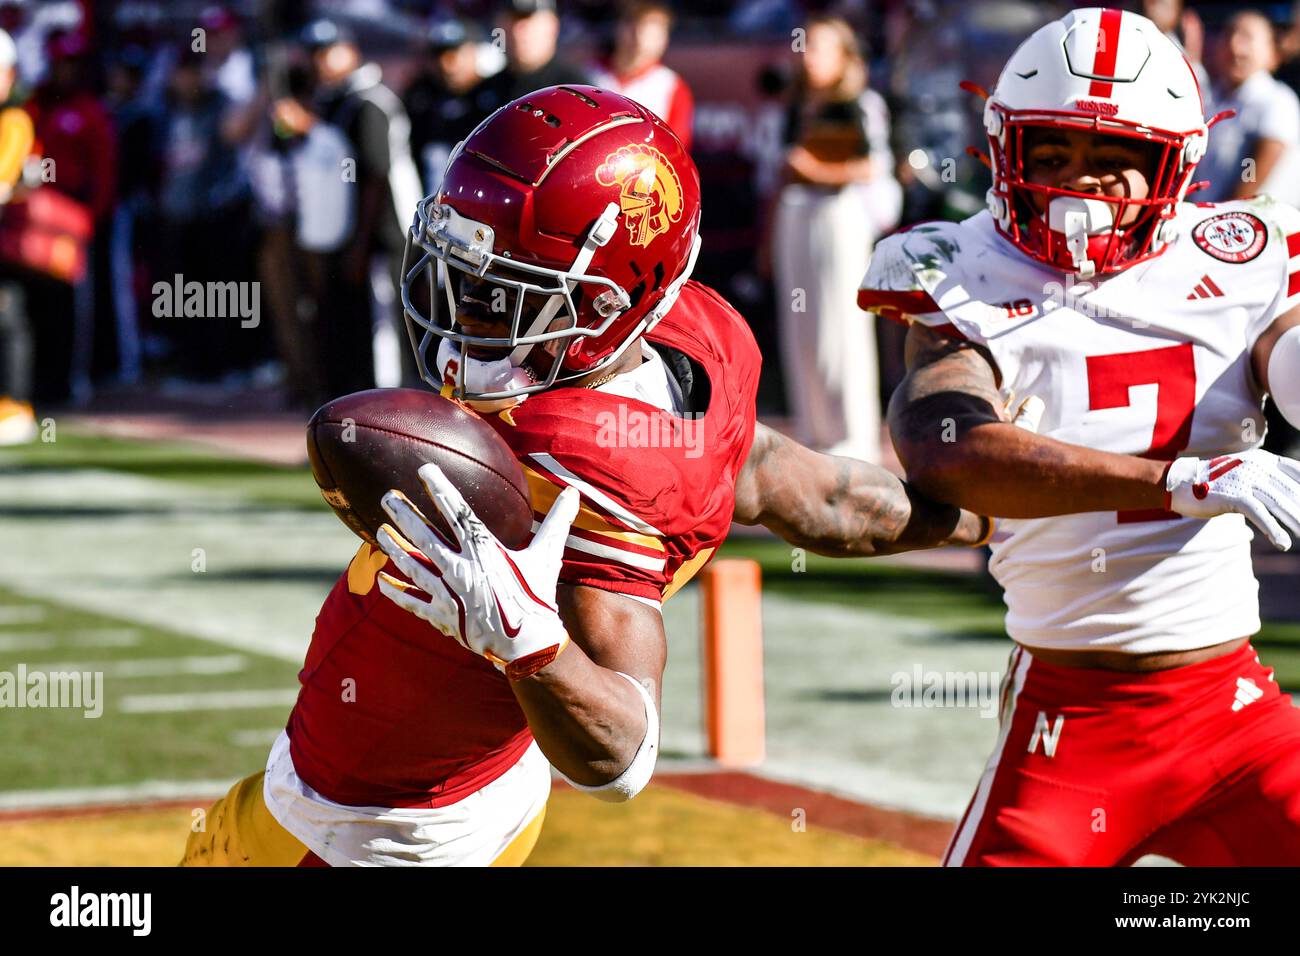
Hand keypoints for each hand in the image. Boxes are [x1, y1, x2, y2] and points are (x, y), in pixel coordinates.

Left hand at [375, 462, 579, 678]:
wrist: (528, 644)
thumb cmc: (538, 595)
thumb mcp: (547, 555)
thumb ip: (556, 521)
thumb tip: (574, 492)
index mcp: (484, 549)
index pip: (457, 511)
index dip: (439, 488)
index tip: (423, 470)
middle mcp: (460, 568)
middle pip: (424, 535)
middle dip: (403, 514)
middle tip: (386, 498)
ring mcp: (447, 593)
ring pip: (413, 565)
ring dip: (393, 548)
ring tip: (379, 532)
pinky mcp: (442, 616)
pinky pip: (413, 602)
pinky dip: (396, 592)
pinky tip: (380, 581)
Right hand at [1166, 450, 1299, 549]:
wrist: (1181, 483)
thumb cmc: (1215, 483)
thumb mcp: (1245, 475)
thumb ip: (1266, 482)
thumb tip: (1289, 500)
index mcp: (1264, 460)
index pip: (1296, 472)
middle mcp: (1258, 466)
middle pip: (1290, 491)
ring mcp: (1246, 479)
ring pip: (1278, 503)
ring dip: (1295, 521)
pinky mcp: (1234, 495)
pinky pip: (1259, 514)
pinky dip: (1273, 529)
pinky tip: (1283, 544)